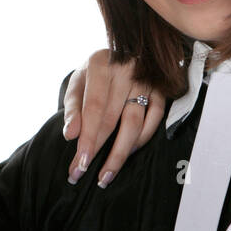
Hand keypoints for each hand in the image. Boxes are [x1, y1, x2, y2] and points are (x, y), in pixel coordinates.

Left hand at [63, 49, 165, 186]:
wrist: (121, 56)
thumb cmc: (95, 74)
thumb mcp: (77, 83)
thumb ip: (72, 108)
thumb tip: (70, 135)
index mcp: (101, 64)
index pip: (94, 107)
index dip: (88, 137)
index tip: (80, 162)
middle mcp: (126, 69)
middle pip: (112, 119)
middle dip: (97, 150)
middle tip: (83, 172)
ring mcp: (146, 80)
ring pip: (135, 124)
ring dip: (120, 153)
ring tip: (106, 174)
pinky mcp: (160, 91)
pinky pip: (154, 121)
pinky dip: (141, 140)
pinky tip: (127, 153)